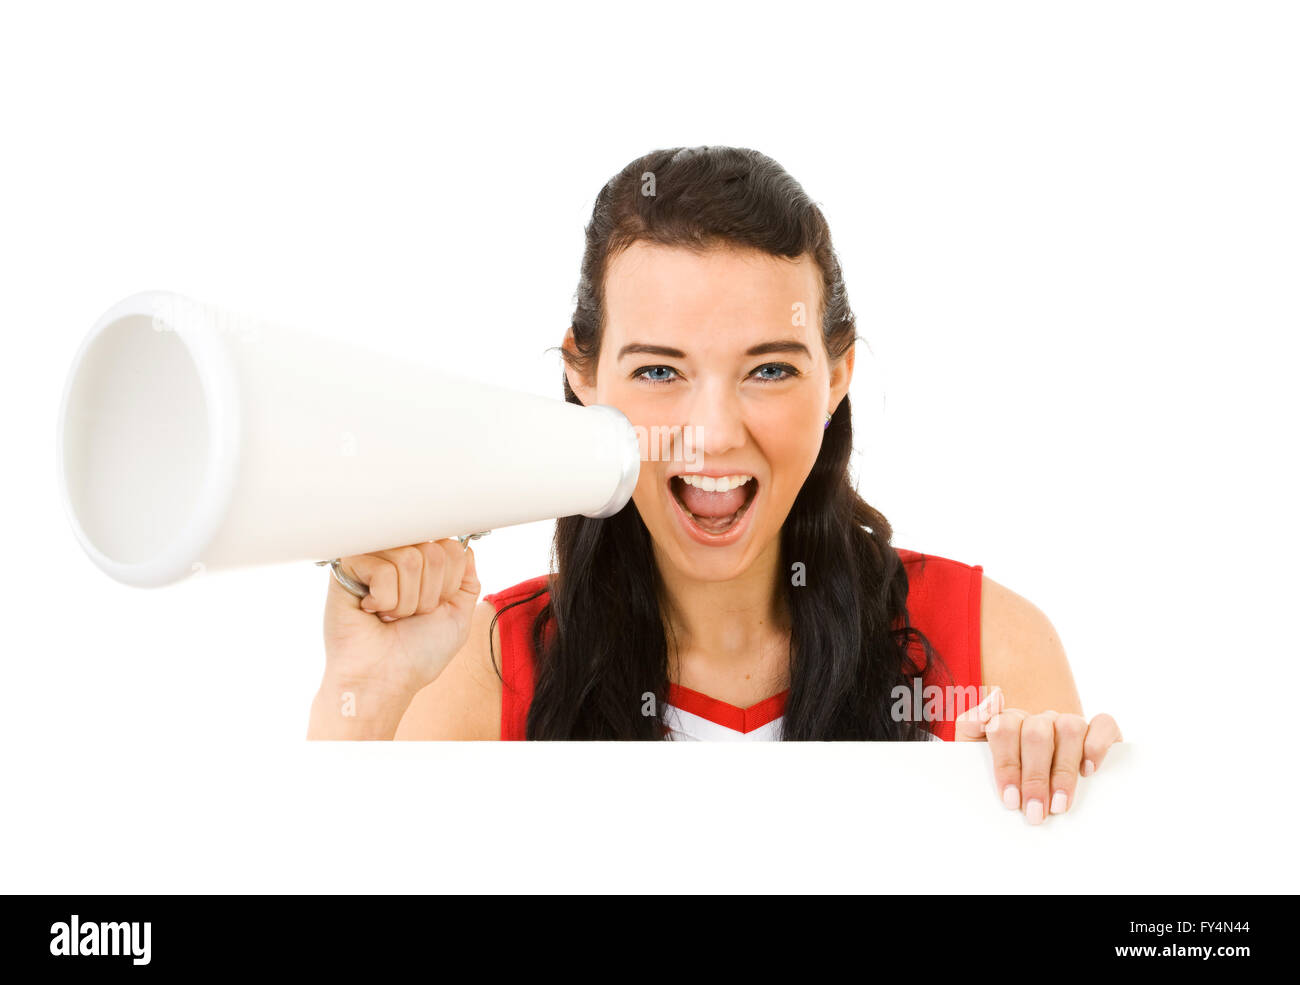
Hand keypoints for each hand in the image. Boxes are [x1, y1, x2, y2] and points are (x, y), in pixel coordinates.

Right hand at [321, 539, 481, 698]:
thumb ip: (467, 580)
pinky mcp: (348, 564)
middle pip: (434, 551)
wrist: (381, 679)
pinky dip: (383, 599)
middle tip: (406, 615)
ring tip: (388, 615)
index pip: (453, 548)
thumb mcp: (458, 617)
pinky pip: (383, 570)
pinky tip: (370, 610)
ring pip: (409, 558)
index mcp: (425, 565)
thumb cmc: (416, 654)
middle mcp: (400, 555)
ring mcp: (374, 557)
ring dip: (405, 601)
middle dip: (428, 595)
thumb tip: (464, 547)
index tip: (432, 607)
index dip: (449, 584)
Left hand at [954, 686, 1122, 823]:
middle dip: (1034, 777)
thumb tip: (994, 695)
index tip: (1010, 799)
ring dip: (1063, 770)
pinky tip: (1088, 771)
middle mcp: (1038, 720)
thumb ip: (971, 723)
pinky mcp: (1099, 731)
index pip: (1003, 728)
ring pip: (1069, 727)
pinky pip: (1103, 725)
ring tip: (1059, 804)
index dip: (1006, 765)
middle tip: (1035, 811)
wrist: (1038, 792)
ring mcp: (1068, 723)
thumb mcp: (976, 754)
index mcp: (1008, 721)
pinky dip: (1097, 746)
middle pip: (1036, 734)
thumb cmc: (1008, 778)